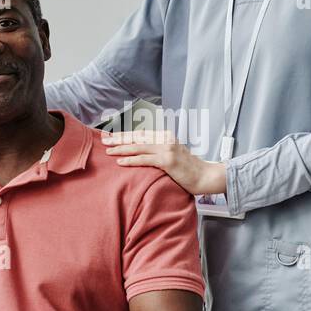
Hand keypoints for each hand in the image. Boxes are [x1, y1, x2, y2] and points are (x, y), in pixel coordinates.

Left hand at [100, 129, 225, 196]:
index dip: (125, 135)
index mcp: (166, 136)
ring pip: (138, 147)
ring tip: (108, 150)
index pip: (141, 133)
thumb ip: (159, 151)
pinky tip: (120, 161)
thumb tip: (141, 152)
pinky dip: (131, 160)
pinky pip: (145, 160)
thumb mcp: (173, 155)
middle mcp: (166, 139)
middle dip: (119, 139)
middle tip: (104, 140)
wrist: (205, 176)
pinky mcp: (168, 161)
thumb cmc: (188, 169)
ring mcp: (167, 149)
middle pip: (137, 137)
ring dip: (121, 148)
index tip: (111, 136)